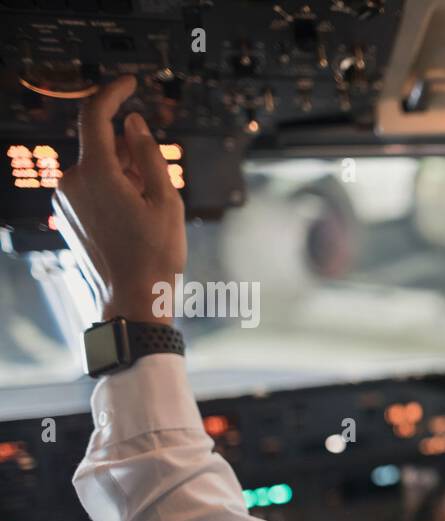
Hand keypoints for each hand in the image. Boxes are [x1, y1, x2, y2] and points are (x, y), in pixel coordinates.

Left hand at [53, 74, 186, 324]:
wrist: (131, 300)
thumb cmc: (154, 256)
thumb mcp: (166, 201)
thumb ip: (149, 155)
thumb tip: (134, 124)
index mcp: (97, 173)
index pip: (97, 115)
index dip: (113, 93)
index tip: (130, 83)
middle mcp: (72, 182)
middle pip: (101, 145)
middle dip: (130, 151)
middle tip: (157, 179)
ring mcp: (66, 200)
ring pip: (96, 168)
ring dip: (123, 173)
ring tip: (148, 209)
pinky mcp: (67, 215)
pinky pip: (89, 187)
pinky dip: (112, 189)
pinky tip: (133, 217)